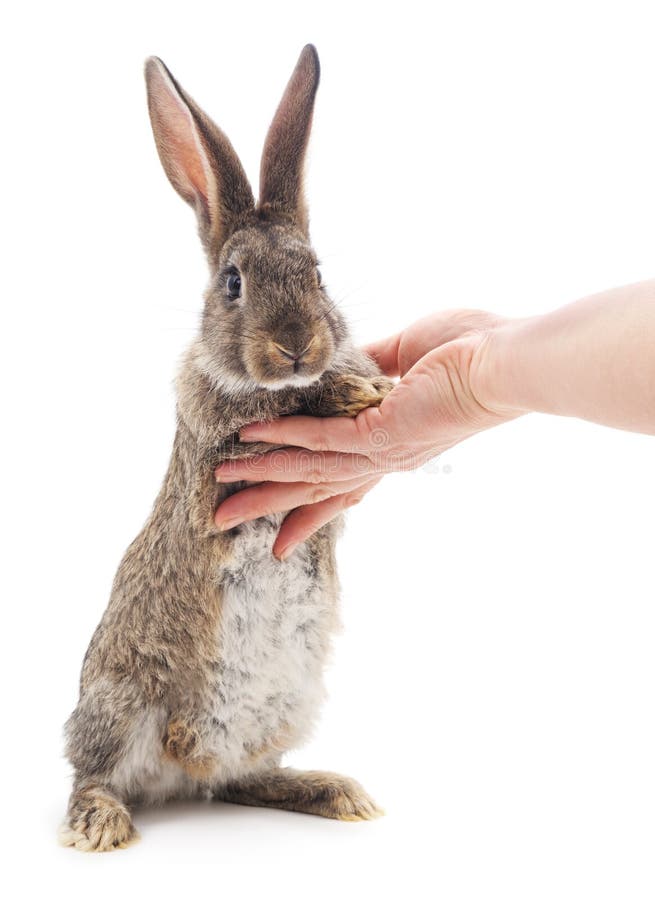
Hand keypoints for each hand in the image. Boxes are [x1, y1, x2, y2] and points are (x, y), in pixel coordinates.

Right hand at [214, 310, 514, 558]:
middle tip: (223, 520)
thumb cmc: (472, 352)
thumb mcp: (407, 354)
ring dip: (263, 475)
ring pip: (309, 469)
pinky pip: (322, 438)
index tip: (278, 532)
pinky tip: (251, 439)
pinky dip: (285, 437)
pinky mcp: (381, 434)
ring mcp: (381, 450)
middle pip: (314, 488)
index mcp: (390, 442)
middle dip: (268, 506)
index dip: (306, 506)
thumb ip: (370, 365)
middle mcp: (383, 457)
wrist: (505, 359)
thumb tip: (344, 362)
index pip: (340, 482)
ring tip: (221, 483)